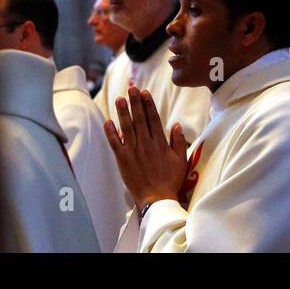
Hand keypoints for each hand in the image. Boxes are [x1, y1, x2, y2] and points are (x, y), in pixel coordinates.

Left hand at [104, 87, 189, 211]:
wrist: (156, 199)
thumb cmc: (171, 180)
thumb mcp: (181, 160)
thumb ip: (179, 142)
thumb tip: (176, 125)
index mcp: (160, 143)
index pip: (153, 118)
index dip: (148, 104)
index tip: (144, 92)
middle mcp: (146, 144)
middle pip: (139, 119)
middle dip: (135, 102)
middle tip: (131, 88)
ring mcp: (133, 151)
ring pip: (127, 128)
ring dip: (123, 113)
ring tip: (119, 99)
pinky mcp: (123, 160)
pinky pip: (115, 144)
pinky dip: (111, 133)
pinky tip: (108, 121)